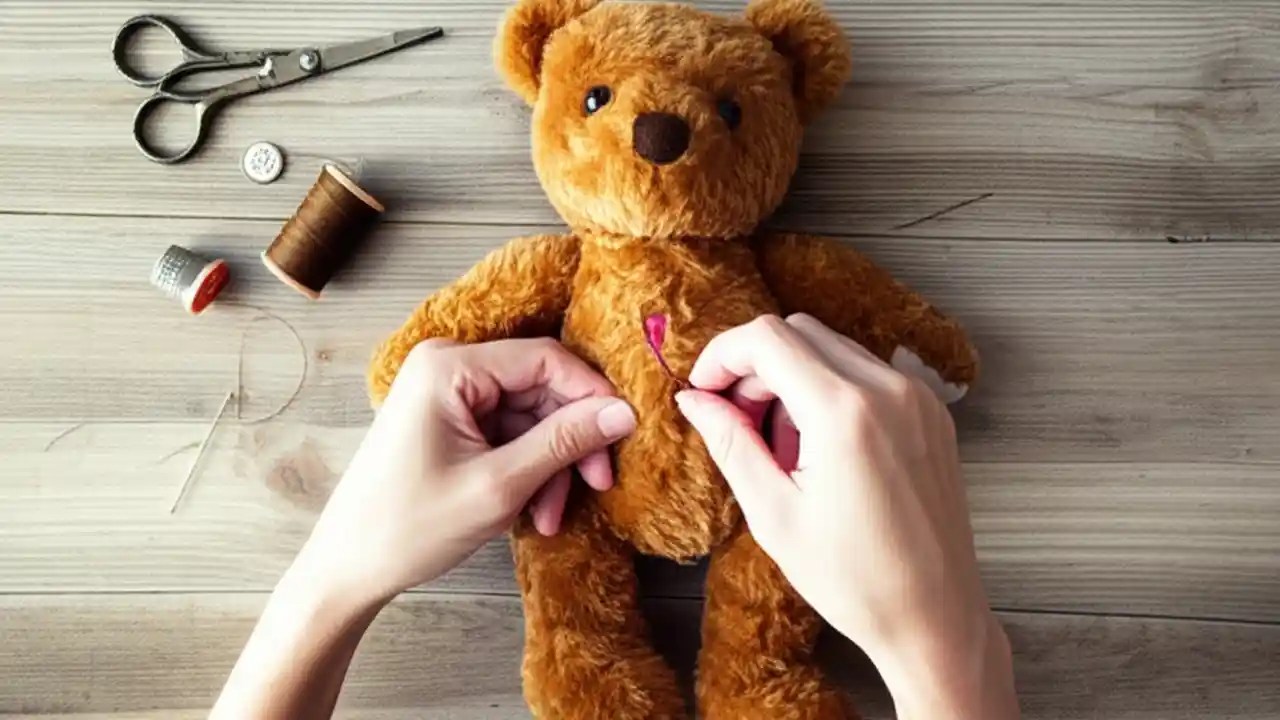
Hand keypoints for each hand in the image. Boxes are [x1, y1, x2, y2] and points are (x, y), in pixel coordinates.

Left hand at [298, 338, 636, 606]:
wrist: (348, 569)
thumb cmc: (408, 527)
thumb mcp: (499, 486)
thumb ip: (563, 442)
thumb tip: (623, 412)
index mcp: (449, 367)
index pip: (545, 359)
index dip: (592, 395)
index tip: (625, 434)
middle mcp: (447, 368)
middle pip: (540, 388)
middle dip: (570, 441)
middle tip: (598, 484)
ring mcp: (446, 395)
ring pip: (529, 417)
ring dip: (551, 465)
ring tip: (553, 516)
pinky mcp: (449, 422)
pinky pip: (508, 434)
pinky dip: (528, 470)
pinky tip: (534, 511)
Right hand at [675, 314, 1016, 719]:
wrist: (934, 616)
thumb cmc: (855, 579)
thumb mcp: (773, 514)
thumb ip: (730, 443)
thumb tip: (693, 400)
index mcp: (845, 413)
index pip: (766, 338)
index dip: (722, 355)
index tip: (703, 390)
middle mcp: (888, 390)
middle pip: (799, 331)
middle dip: (755, 363)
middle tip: (735, 417)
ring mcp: (918, 398)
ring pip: (833, 346)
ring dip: (792, 374)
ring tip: (778, 441)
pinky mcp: (932, 413)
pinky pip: (867, 372)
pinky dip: (830, 388)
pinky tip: (818, 445)